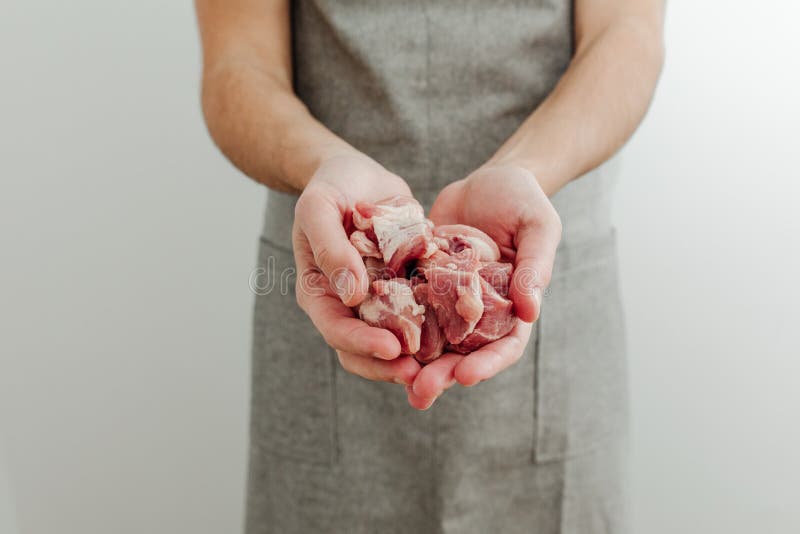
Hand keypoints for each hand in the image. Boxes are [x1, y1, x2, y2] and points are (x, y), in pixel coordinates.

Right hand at [293, 153, 421, 385]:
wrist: (359, 174)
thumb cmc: (331, 186)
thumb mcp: (320, 207)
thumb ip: (330, 248)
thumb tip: (352, 295)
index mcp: (320, 291)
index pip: (336, 329)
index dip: (362, 344)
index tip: (392, 349)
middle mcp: (348, 305)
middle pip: (364, 349)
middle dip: (390, 366)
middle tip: (421, 375)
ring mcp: (378, 299)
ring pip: (395, 339)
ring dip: (417, 357)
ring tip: (444, 368)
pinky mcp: (405, 288)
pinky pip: (421, 313)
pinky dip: (438, 326)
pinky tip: (464, 334)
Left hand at [406, 164, 561, 409]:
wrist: (489, 179)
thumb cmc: (524, 201)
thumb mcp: (539, 227)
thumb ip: (535, 266)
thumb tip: (530, 311)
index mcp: (514, 307)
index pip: (506, 346)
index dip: (488, 364)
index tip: (467, 376)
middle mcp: (480, 312)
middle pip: (464, 354)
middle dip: (442, 375)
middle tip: (419, 391)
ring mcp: (449, 301)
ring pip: (431, 340)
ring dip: (413, 362)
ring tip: (393, 378)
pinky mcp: (422, 284)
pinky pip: (406, 307)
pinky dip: (391, 323)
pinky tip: (369, 336)